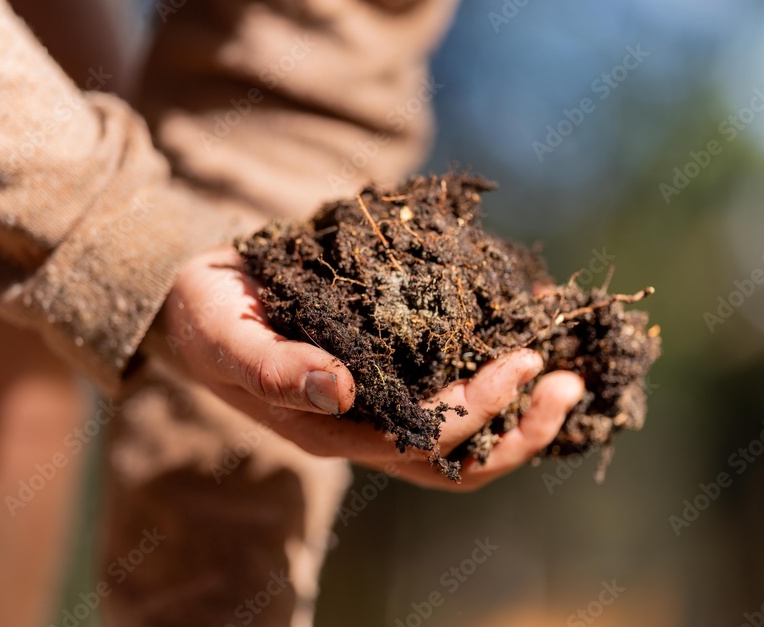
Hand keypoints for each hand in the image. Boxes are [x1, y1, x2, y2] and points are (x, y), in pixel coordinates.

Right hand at [147, 246, 584, 490]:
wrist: (194, 304)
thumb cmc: (206, 318)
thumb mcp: (224, 335)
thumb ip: (271, 366)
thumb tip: (339, 389)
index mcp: (329, 428)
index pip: (421, 443)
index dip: (479, 411)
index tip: (521, 358)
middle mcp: (362, 428)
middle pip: (456, 459)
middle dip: (520, 427)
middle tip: (569, 378)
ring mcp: (375, 406)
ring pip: (460, 438)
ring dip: (518, 413)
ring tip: (566, 373)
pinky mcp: (382, 374)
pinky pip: (447, 388)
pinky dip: (491, 373)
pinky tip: (521, 331)